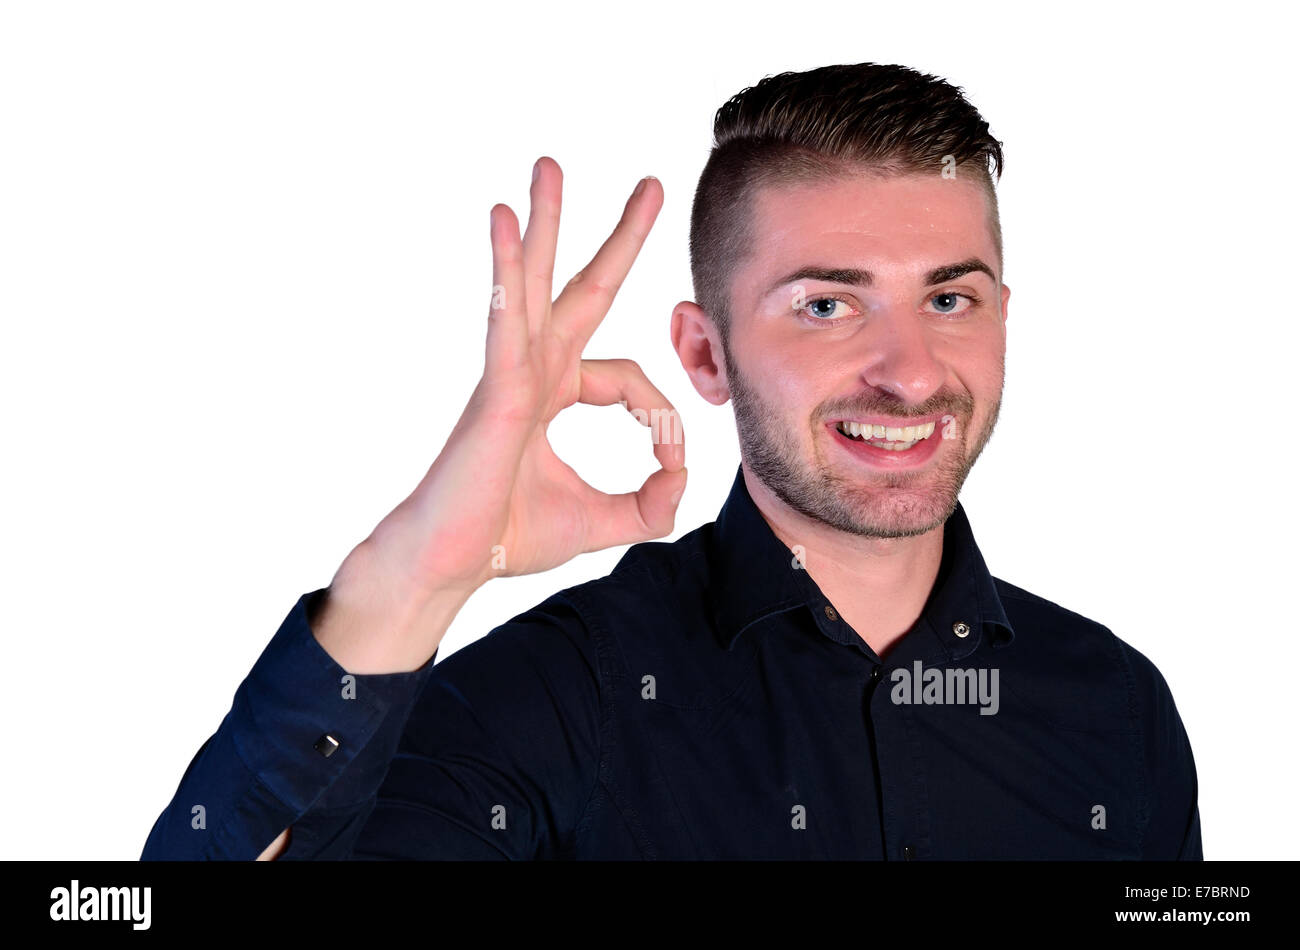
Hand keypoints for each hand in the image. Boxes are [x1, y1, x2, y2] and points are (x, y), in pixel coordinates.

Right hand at [338, 157, 685, 617]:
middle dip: (618, 237)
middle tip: (650, 183)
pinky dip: (505, 269)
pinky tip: (503, 219)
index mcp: (555, 394)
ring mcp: (510, 373)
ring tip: (550, 166)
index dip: (663, 418)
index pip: (629, 378)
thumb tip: (681, 478)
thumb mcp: (605, 519)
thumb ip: (651, 503)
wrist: (450, 565)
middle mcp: (534, 371)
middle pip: (582, 289)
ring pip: (533, 282)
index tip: (669, 463)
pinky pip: (504, 318)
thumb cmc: (507, 536)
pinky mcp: (494, 389)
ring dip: (544, 222)